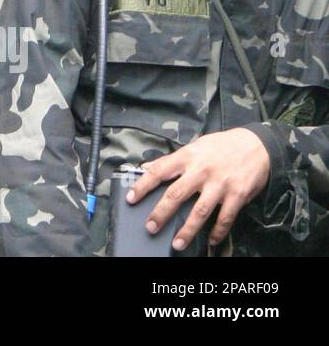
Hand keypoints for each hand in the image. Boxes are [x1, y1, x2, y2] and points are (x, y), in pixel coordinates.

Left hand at [127, 128, 271, 250]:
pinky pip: (225, 218)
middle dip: (161, 213)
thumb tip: (147, 168)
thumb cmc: (221, 146)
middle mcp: (202, 170)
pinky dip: (217, 231)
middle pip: (176, 194)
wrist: (257, 145)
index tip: (131, 198)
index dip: (143, 185)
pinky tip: (210, 240)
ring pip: (200, 211)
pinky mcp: (238, 195)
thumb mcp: (194, 146)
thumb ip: (172, 160)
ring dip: (187, 229)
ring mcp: (220, 184)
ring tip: (177, 243)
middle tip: (150, 227)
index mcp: (187, 156)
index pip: (159, 170)